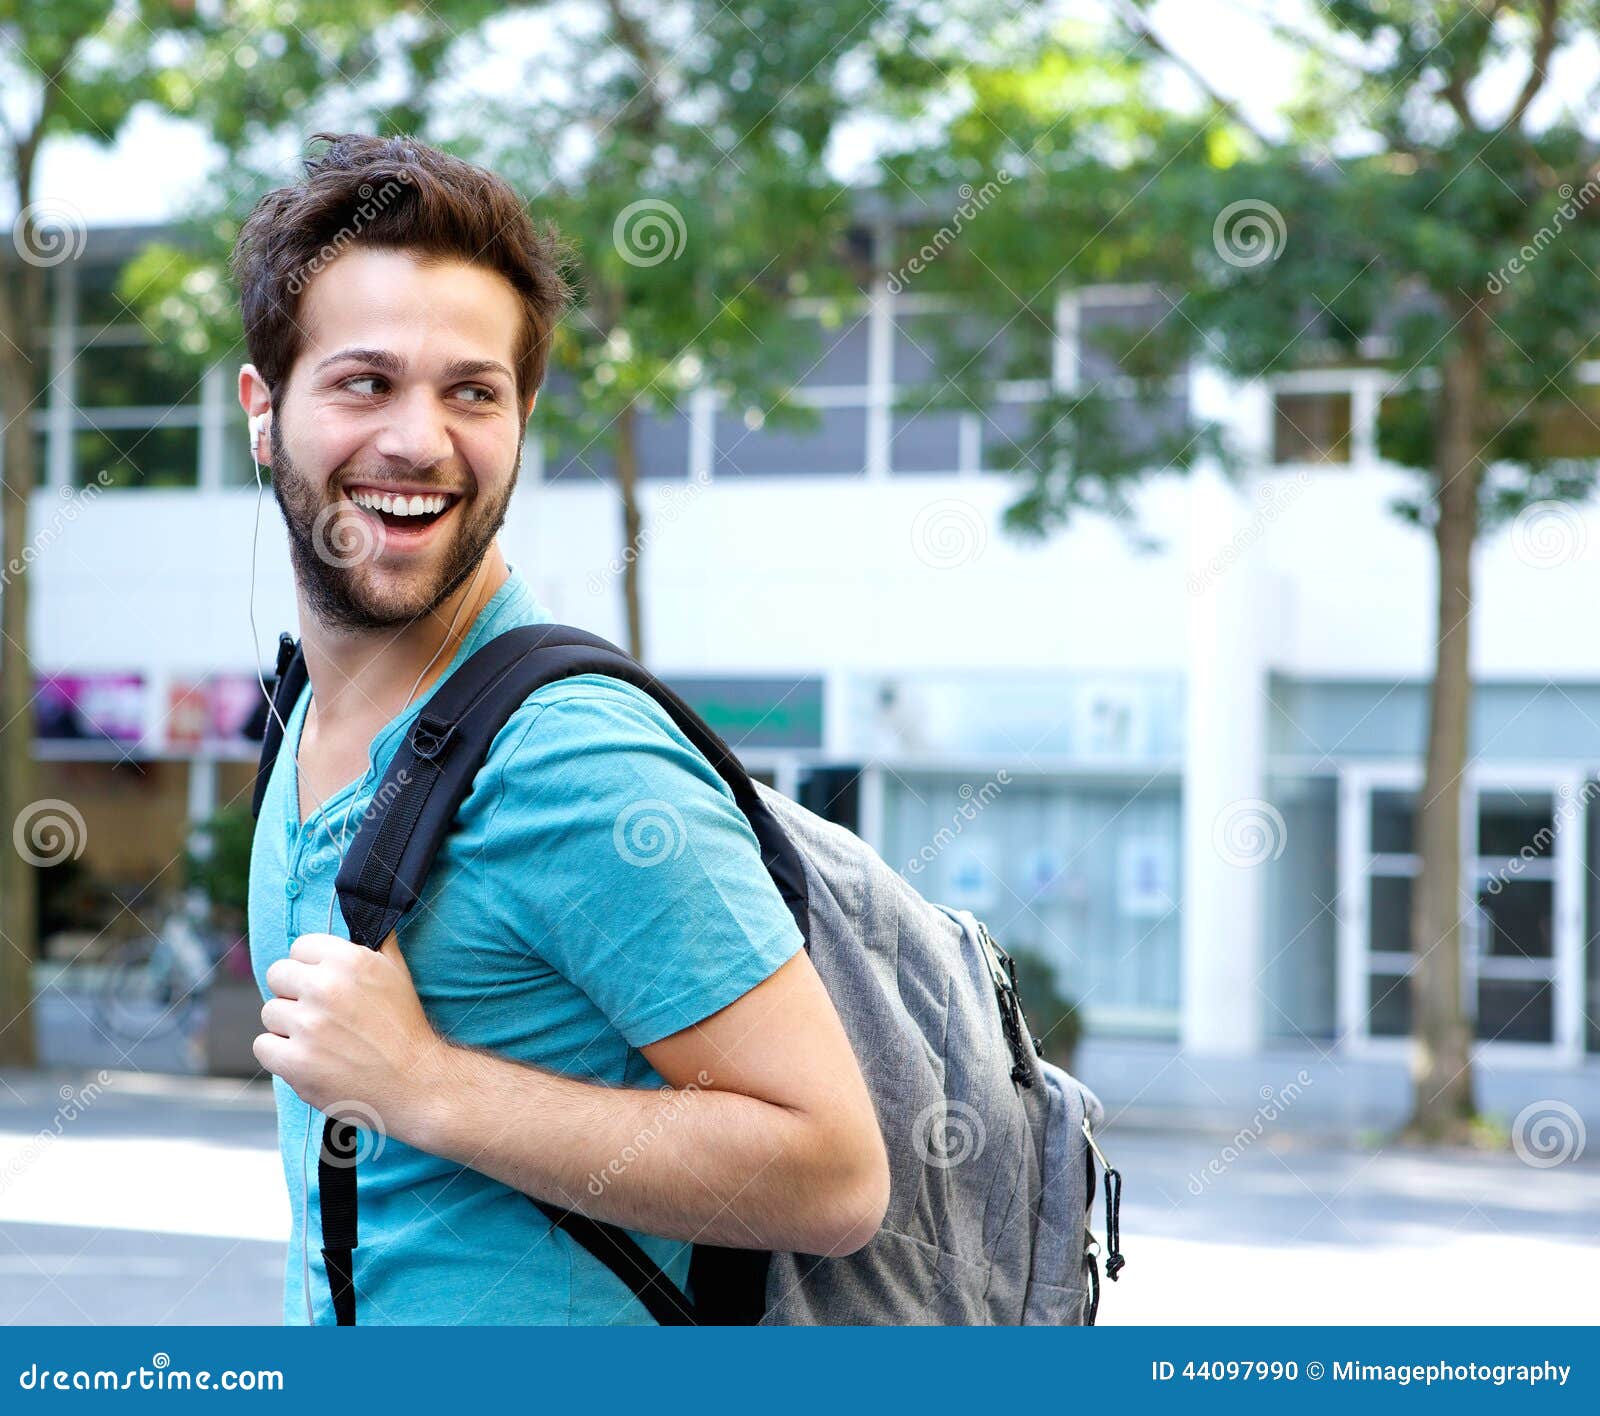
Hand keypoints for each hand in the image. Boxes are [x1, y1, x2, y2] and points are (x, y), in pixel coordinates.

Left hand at [255, 929, 449, 1140]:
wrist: (415, 1081)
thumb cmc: (405, 1027)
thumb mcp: (398, 973)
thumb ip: (377, 942)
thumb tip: (368, 915)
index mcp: (350, 960)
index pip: (299, 948)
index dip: (309, 966)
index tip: (322, 984)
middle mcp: (326, 987)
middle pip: (277, 975)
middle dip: (293, 993)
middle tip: (317, 1013)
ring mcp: (309, 1025)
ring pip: (270, 1012)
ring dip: (288, 1025)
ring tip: (318, 1038)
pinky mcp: (296, 1061)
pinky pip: (263, 1045)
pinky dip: (279, 1054)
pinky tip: (306, 1057)